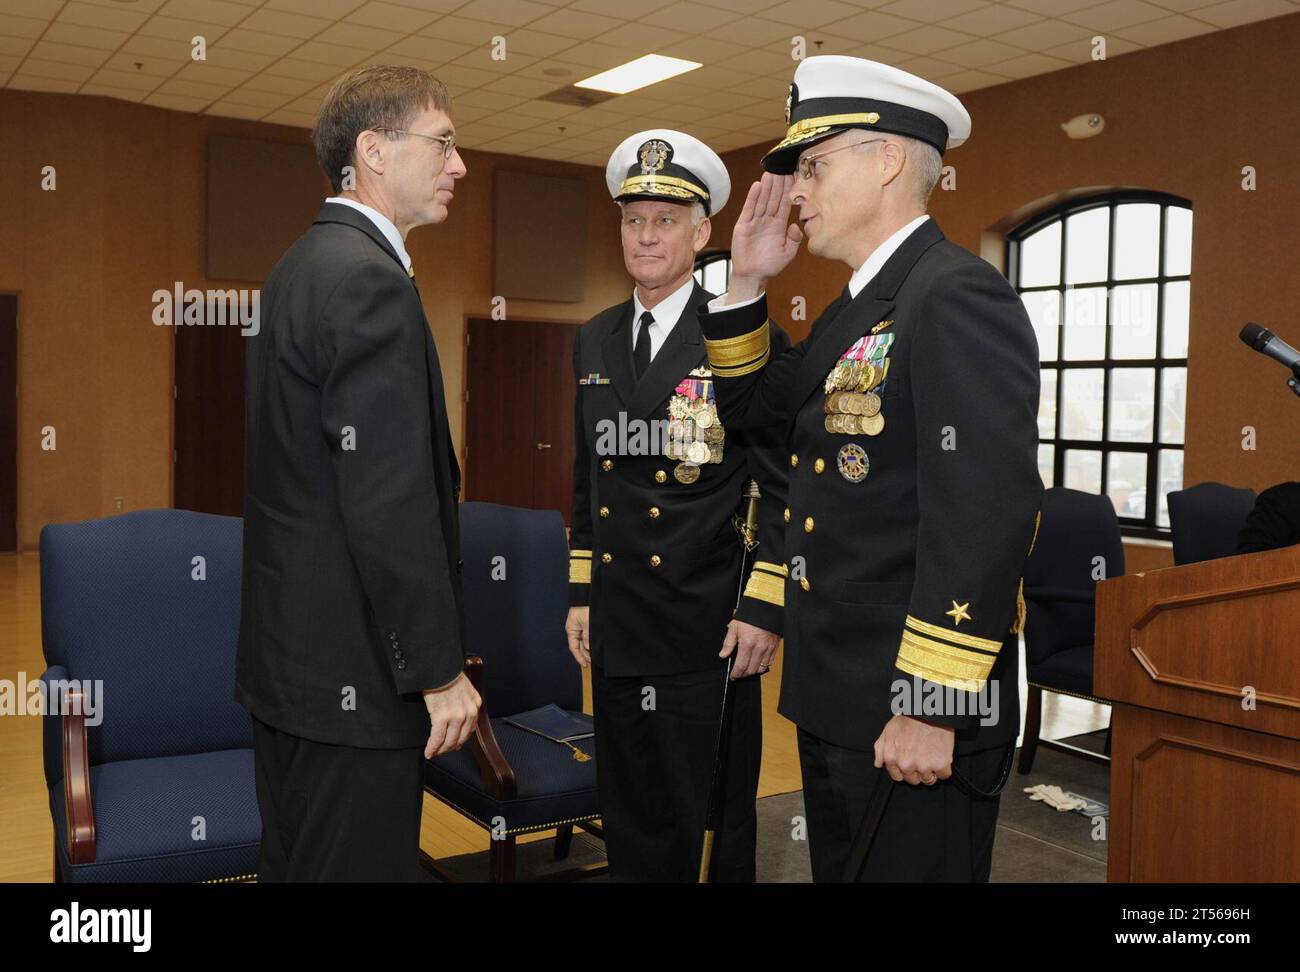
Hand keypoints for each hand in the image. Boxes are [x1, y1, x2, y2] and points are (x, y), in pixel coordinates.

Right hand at [422, 672, 480, 758]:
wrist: (439, 667)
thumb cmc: (447, 674)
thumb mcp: (464, 687)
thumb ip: (464, 701)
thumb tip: (458, 716)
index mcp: (475, 703)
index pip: (470, 728)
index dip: (461, 739)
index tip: (454, 744)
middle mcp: (469, 711)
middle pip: (461, 737)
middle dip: (450, 747)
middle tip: (442, 751)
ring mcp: (456, 715)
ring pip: (449, 741)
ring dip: (441, 750)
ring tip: (434, 753)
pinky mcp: (442, 717)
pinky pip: (437, 738)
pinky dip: (432, 747)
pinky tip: (429, 751)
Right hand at [565, 606, 590, 667]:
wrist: (589, 595)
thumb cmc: (586, 606)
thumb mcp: (587, 621)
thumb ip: (588, 635)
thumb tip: (588, 648)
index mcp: (571, 629)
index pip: (574, 647)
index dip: (579, 657)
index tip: (585, 664)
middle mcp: (575, 630)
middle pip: (579, 647)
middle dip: (585, 655)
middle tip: (592, 663)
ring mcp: (580, 628)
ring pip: (584, 643)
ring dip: (588, 650)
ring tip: (594, 658)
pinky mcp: (586, 626)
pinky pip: (587, 638)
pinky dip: (591, 644)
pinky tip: (595, 649)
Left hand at [719, 618, 778, 678]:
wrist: (766, 607)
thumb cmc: (750, 615)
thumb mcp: (735, 626)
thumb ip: (728, 642)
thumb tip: (723, 655)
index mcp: (747, 644)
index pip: (741, 666)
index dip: (736, 674)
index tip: (732, 676)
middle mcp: (759, 648)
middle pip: (751, 670)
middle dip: (743, 674)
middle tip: (738, 674)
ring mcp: (768, 648)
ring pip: (761, 669)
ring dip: (753, 671)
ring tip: (747, 669)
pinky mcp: (774, 647)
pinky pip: (769, 662)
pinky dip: (763, 666)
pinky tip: (757, 664)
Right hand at [727, 173, 801, 302]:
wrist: (753, 275)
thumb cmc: (770, 266)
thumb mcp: (788, 253)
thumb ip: (794, 239)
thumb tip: (796, 225)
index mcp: (779, 226)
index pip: (785, 204)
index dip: (789, 191)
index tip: (794, 177)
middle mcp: (767, 221)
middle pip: (774, 199)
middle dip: (778, 184)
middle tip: (782, 168)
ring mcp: (755, 222)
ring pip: (762, 201)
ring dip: (766, 187)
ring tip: (770, 173)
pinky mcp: (744, 225)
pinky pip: (749, 209)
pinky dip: (753, 197)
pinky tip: (757, 185)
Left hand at [873, 713, 953, 785]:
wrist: (927, 711)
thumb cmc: (907, 719)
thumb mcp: (887, 731)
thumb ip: (880, 750)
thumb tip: (879, 764)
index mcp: (892, 759)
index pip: (898, 777)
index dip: (904, 771)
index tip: (911, 765)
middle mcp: (906, 765)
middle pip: (913, 780)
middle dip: (917, 772)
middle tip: (922, 759)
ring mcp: (924, 767)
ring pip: (928, 780)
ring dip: (931, 772)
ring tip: (932, 757)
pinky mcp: (940, 765)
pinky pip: (944, 775)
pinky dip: (944, 769)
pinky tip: (942, 757)